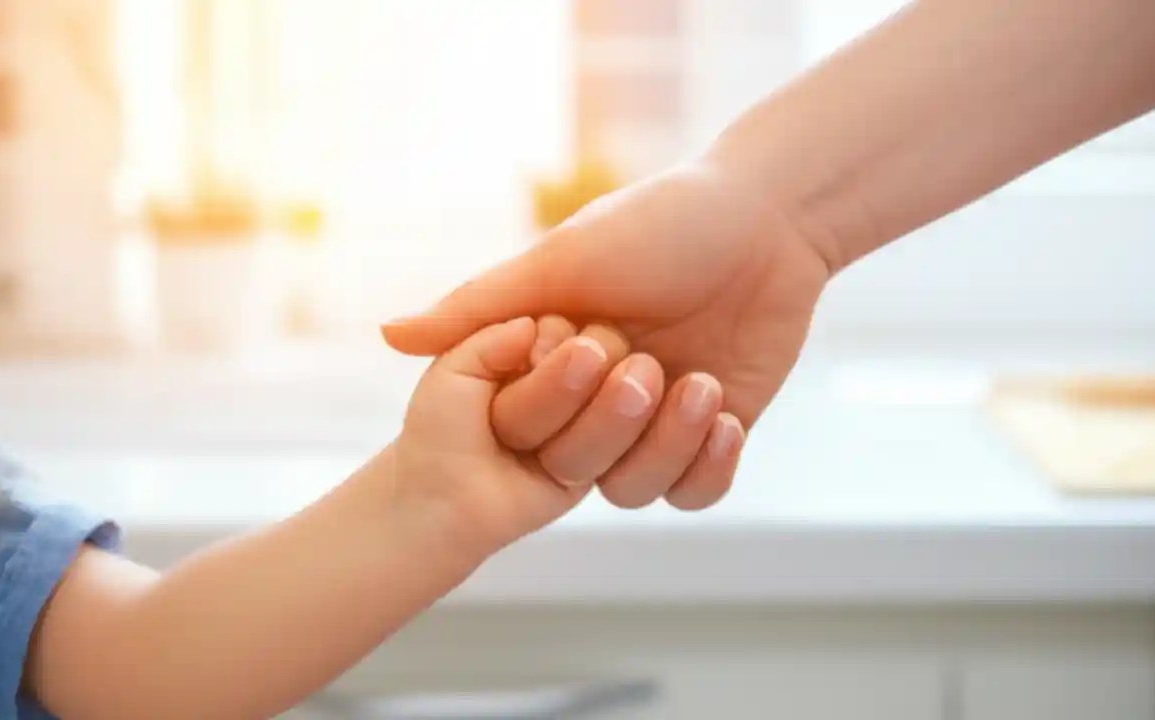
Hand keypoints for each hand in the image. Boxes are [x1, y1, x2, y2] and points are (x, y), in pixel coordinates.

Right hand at [382, 161, 830, 507]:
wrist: (767, 217)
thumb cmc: (660, 225)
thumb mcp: (563, 259)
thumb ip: (480, 306)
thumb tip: (387, 335)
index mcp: (557, 361)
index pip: (525, 426)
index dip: (552, 406)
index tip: (590, 343)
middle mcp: (600, 397)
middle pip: (576, 466)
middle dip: (614, 425)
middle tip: (649, 363)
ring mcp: (657, 419)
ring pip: (633, 489)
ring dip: (667, 445)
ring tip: (699, 382)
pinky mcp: (714, 429)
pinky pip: (696, 490)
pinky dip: (708, 469)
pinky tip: (725, 419)